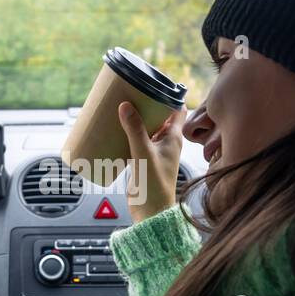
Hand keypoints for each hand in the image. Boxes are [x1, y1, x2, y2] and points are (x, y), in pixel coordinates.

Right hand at [119, 101, 184, 223]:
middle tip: (133, 90)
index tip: (155, 83)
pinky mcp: (142, 159)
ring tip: (122, 104)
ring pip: (147, 127)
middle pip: (160, 115)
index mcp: (174, 138)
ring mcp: (154, 151)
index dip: (170, 95)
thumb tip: (125, 105)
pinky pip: (136, 140)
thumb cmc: (154, 186)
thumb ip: (135, 130)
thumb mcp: (143, 153)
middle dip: (148, 103)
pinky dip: (129, 132)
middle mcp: (166, 143)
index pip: (178, 109)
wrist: (150, 212)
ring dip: (137, 117)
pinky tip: (116, 127)